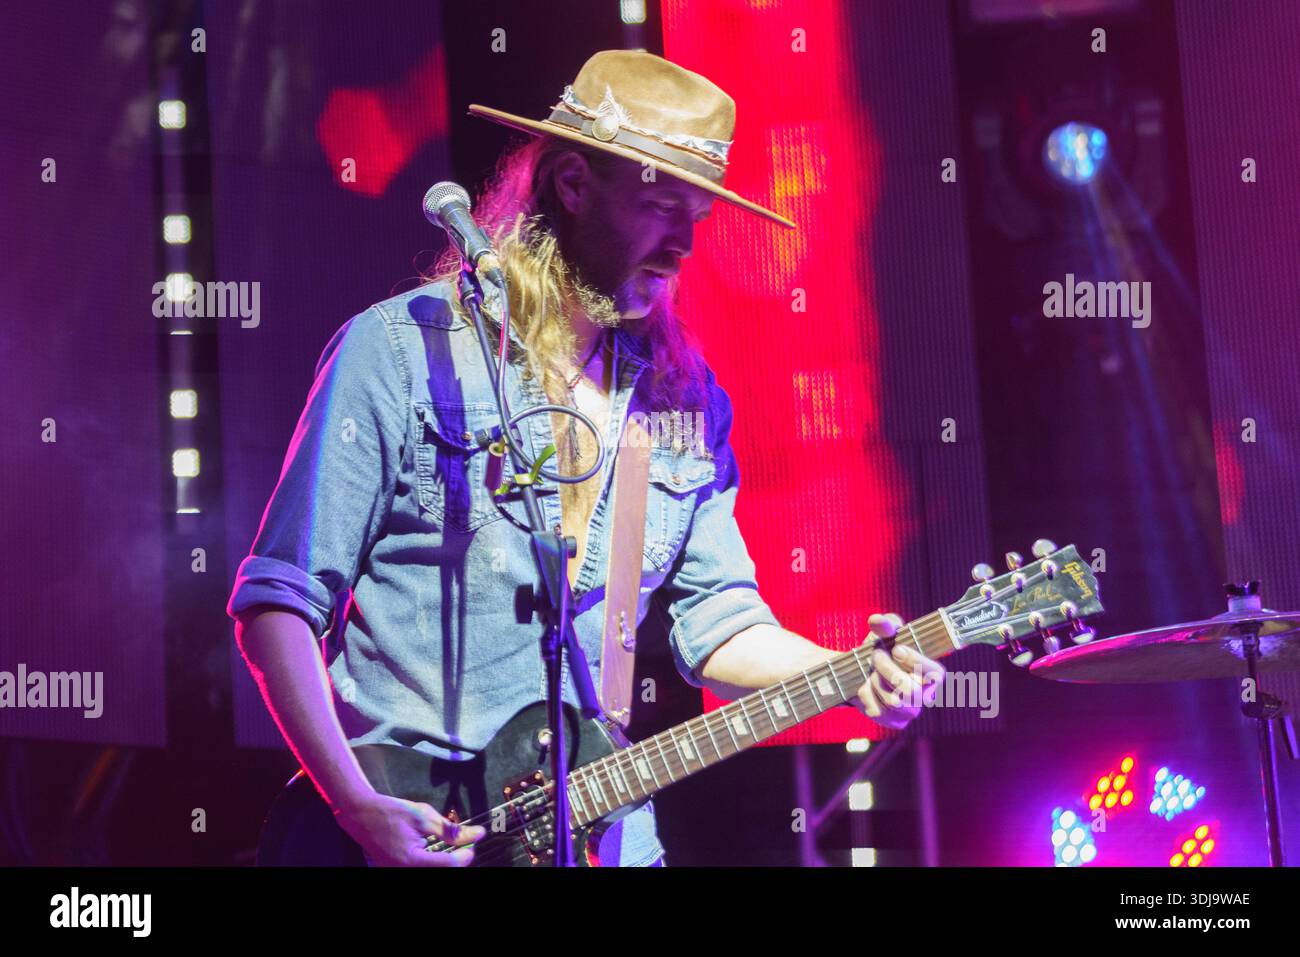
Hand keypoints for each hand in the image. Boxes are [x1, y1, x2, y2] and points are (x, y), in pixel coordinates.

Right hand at [333, 791, 485, 866]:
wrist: (361, 815)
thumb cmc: (390, 812)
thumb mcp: (423, 816)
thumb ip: (450, 829)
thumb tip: (476, 835)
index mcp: (411, 860)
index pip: (449, 865)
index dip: (465, 855)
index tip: (473, 843)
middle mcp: (404, 871)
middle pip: (441, 870)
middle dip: (456, 858)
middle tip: (464, 844)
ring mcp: (398, 872)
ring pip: (432, 869)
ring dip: (444, 860)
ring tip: (449, 845)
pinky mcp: (396, 870)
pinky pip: (421, 867)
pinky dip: (432, 861)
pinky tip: (434, 849)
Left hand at [850, 613, 945, 729]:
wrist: (864, 671)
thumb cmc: (884, 649)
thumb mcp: (887, 633)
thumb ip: (886, 624)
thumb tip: (876, 620)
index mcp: (932, 674)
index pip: (935, 674)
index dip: (916, 662)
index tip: (897, 649)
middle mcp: (925, 696)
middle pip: (910, 690)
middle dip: (888, 669)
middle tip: (876, 655)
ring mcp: (909, 712)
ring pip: (892, 701)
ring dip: (876, 681)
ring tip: (872, 671)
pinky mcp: (892, 721)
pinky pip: (877, 710)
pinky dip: (867, 694)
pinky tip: (866, 685)